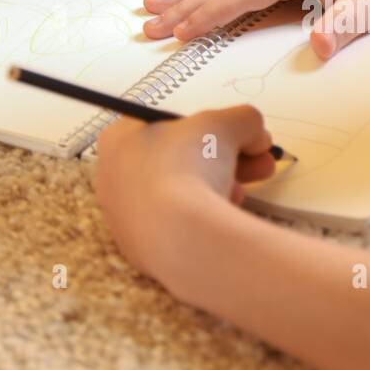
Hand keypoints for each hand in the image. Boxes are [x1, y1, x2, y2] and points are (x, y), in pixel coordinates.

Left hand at [95, 105, 275, 281]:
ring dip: (220, 185)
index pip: (167, 126)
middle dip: (224, 158)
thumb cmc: (187, 166)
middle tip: (255, 161)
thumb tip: (254, 132)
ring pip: (180, 194)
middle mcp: (113, 178)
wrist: (180, 235)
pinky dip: (203, 219)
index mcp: (118, 138)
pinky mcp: (141, 249)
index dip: (208, 129)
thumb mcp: (225, 124)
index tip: (235, 136)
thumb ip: (242, 120)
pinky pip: (177, 226)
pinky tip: (224, 217)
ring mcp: (124, 217)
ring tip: (248, 190)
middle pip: (178, 160)